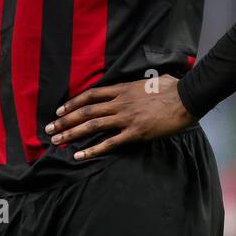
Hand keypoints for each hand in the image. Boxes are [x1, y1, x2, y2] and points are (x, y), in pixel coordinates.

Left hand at [45, 74, 195, 160]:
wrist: (187, 98)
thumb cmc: (173, 88)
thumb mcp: (151, 81)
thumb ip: (139, 85)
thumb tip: (142, 82)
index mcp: (122, 89)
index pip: (90, 95)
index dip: (72, 103)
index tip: (59, 110)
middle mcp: (119, 103)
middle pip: (85, 112)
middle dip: (64, 121)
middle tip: (49, 129)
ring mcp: (126, 118)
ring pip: (92, 126)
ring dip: (72, 134)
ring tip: (57, 140)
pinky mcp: (135, 133)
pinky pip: (109, 143)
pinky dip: (92, 149)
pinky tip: (79, 155)